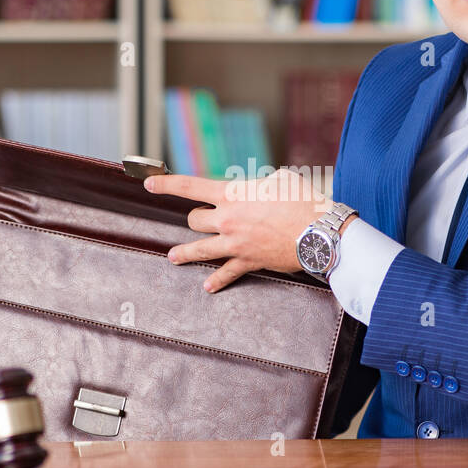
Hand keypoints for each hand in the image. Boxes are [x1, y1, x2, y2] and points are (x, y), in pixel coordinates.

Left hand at [143, 168, 333, 292]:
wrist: (318, 231)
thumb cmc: (303, 201)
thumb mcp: (280, 180)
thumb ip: (262, 183)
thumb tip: (260, 190)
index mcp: (231, 194)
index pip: (189, 186)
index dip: (166, 184)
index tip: (149, 183)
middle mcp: (227, 219)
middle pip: (195, 220)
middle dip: (196, 219)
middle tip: (199, 220)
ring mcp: (235, 243)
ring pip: (200, 249)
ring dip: (185, 253)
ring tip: (173, 257)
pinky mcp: (248, 261)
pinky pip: (227, 274)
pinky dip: (217, 281)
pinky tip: (208, 287)